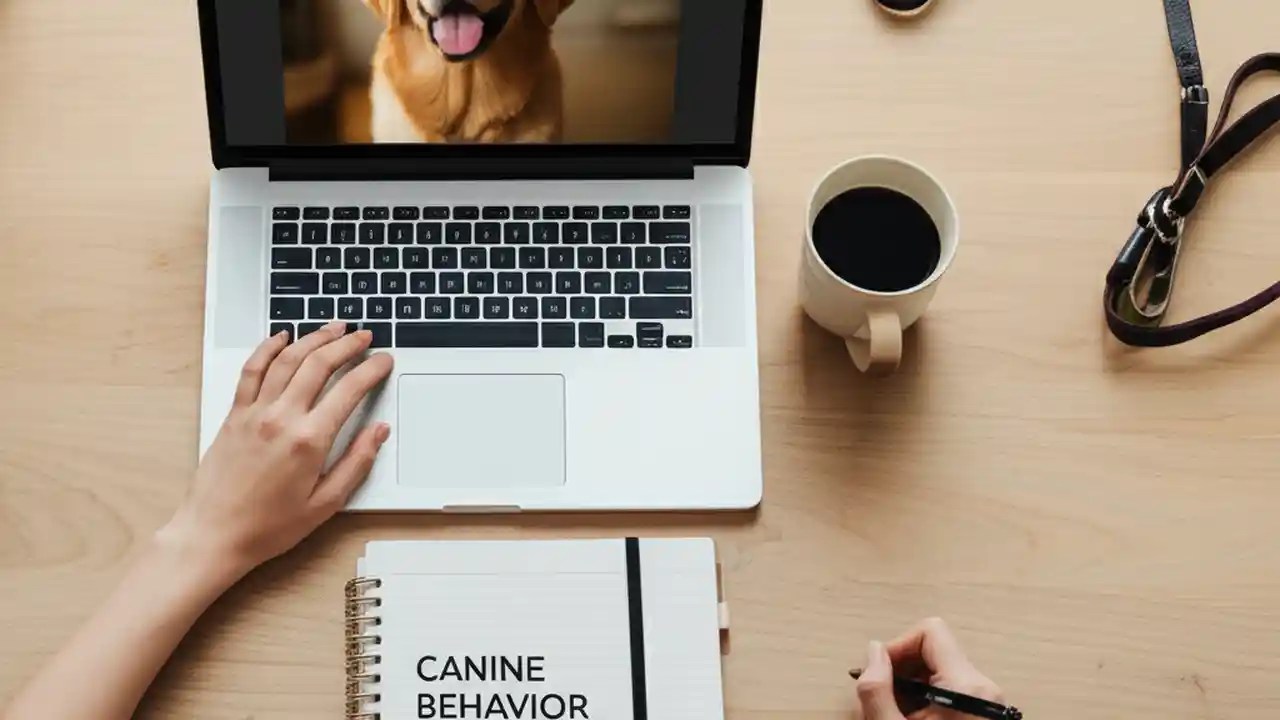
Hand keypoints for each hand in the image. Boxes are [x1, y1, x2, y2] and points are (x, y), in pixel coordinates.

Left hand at [157, 322, 394, 581]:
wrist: (213, 534)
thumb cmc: (268, 526)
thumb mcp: (326, 503)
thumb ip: (357, 463)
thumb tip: (379, 432)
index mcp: (309, 440)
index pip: (349, 390)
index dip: (371, 370)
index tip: (384, 361)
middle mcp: (281, 418)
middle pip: (319, 364)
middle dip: (346, 344)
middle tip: (364, 336)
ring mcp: (254, 412)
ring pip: (287, 359)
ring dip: (313, 338)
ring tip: (333, 328)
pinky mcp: (234, 414)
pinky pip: (252, 370)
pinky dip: (268, 349)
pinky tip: (281, 338)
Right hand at [857, 618, 1003, 719]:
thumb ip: (877, 690)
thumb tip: (873, 652)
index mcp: (967, 686)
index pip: (930, 631)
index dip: (897, 645)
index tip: (878, 670)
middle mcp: (984, 687)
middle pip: (933, 650)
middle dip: (900, 668)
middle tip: (881, 695)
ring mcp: (987, 700)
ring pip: (939, 669)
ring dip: (910, 684)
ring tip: (895, 710)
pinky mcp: (985, 711)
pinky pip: (950, 687)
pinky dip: (926, 697)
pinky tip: (913, 717)